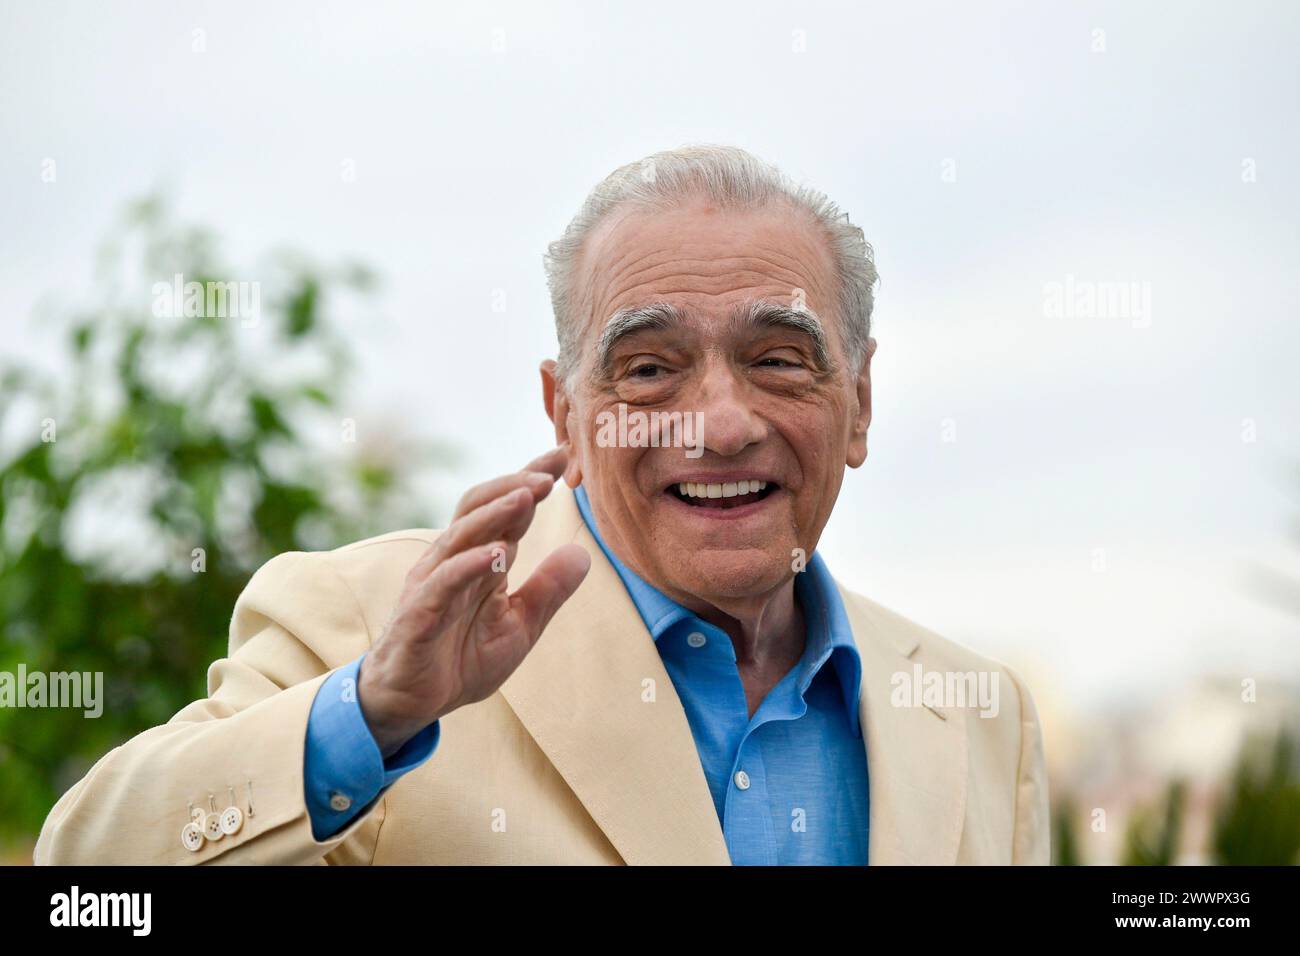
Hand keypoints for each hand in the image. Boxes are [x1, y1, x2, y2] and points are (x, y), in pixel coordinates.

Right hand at [357, 447, 589, 756]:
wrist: (413, 703)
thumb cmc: (461, 659)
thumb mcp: (520, 627)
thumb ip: (548, 590)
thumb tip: (584, 553)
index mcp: (480, 559)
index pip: (507, 508)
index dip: (532, 479)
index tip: (565, 455)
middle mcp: (453, 560)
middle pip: (480, 507)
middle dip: (515, 483)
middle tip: (552, 470)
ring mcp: (433, 583)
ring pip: (462, 534)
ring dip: (496, 513)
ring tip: (529, 495)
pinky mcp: (418, 613)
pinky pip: (443, 581)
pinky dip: (470, 564)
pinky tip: (499, 553)